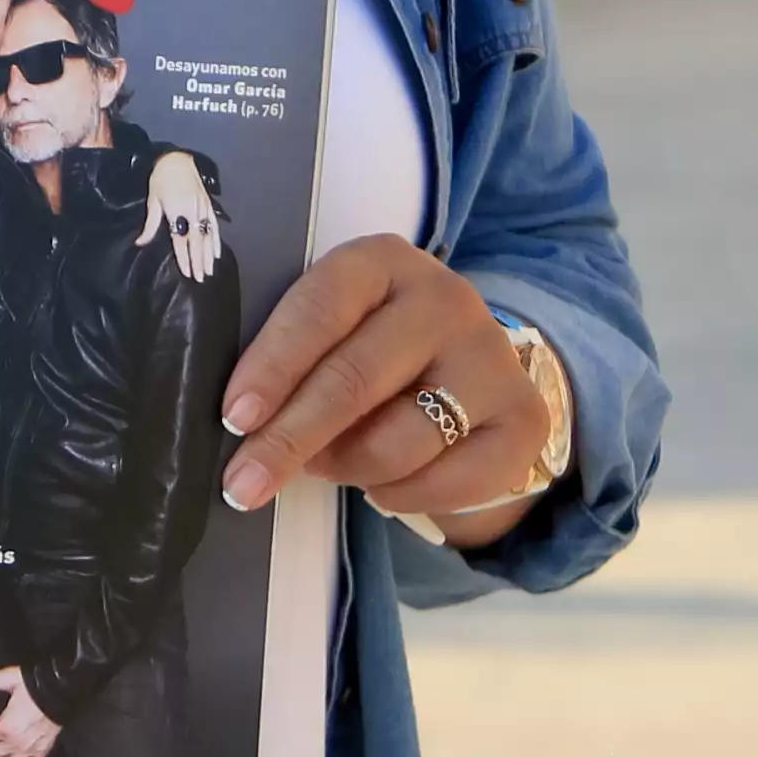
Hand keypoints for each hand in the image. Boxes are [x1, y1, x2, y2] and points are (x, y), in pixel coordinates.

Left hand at [143, 147, 220, 281]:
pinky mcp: (208, 204)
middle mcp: (191, 210)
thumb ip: (150, 224)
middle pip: (196, 241)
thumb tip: (140, 242)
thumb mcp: (153, 200)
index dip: (184, 257)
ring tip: (208, 271)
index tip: (187, 272)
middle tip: (200, 278)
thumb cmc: (160, 179)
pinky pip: (214, 226)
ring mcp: (202, 208)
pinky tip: (216, 253)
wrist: (176, 159)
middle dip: (198, 261)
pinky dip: (216, 240)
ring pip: (207, 236)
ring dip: (208, 255)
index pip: (180, 239)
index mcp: (176, 210)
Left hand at [220, 238, 550, 537]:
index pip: (320, 309)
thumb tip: (242, 429)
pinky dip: (399, 495)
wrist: (464, 370)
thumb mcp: (330, 330)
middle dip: (290, 439)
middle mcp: (445, 299)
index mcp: (382, 261)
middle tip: (244, 484)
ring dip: (345, 468)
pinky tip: (383, 484)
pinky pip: (446, 481)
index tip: (235, 418)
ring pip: (396, 441)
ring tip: (327, 465)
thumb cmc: (368, 346)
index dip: (273, 367)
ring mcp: (491, 358)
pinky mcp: (522, 418)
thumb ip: (291, 361)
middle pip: (354, 380)